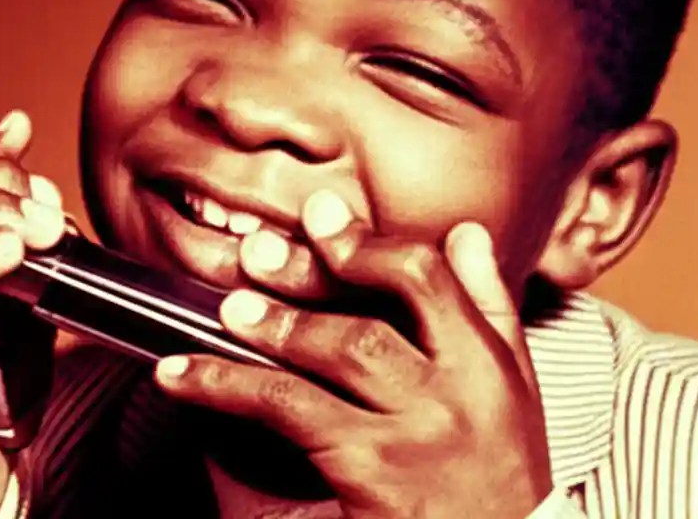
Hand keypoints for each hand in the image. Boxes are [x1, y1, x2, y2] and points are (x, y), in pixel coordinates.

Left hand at [153, 190, 552, 518]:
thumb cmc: (497, 481)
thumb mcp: (513, 391)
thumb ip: (488, 308)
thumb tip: (464, 234)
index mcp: (489, 362)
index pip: (429, 277)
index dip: (367, 242)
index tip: (320, 217)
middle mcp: (458, 392)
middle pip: (376, 313)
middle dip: (312, 275)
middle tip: (256, 254)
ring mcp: (414, 432)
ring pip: (338, 352)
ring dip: (274, 325)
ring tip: (229, 309)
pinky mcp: (370, 471)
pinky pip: (287, 409)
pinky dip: (226, 384)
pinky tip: (183, 376)